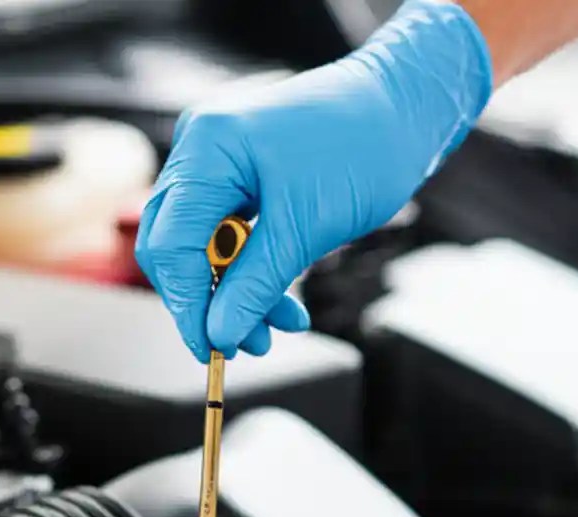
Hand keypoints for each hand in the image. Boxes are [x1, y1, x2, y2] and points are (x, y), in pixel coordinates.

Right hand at [135, 0, 491, 361]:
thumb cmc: (366, 145)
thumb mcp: (308, 226)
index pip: (170, 243)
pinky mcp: (242, 175)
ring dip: (239, 293)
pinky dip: (254, 270)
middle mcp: (203, 150)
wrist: (407, 106)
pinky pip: (232, 234)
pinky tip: (282, 301)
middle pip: (178, 246)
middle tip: (248, 344)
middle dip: (213, 301)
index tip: (210, 349)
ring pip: (207, 247)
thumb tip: (219, 331)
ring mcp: (221, 161)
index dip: (187, 304)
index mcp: (208, 149)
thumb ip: (256, 282)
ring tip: (278, 327)